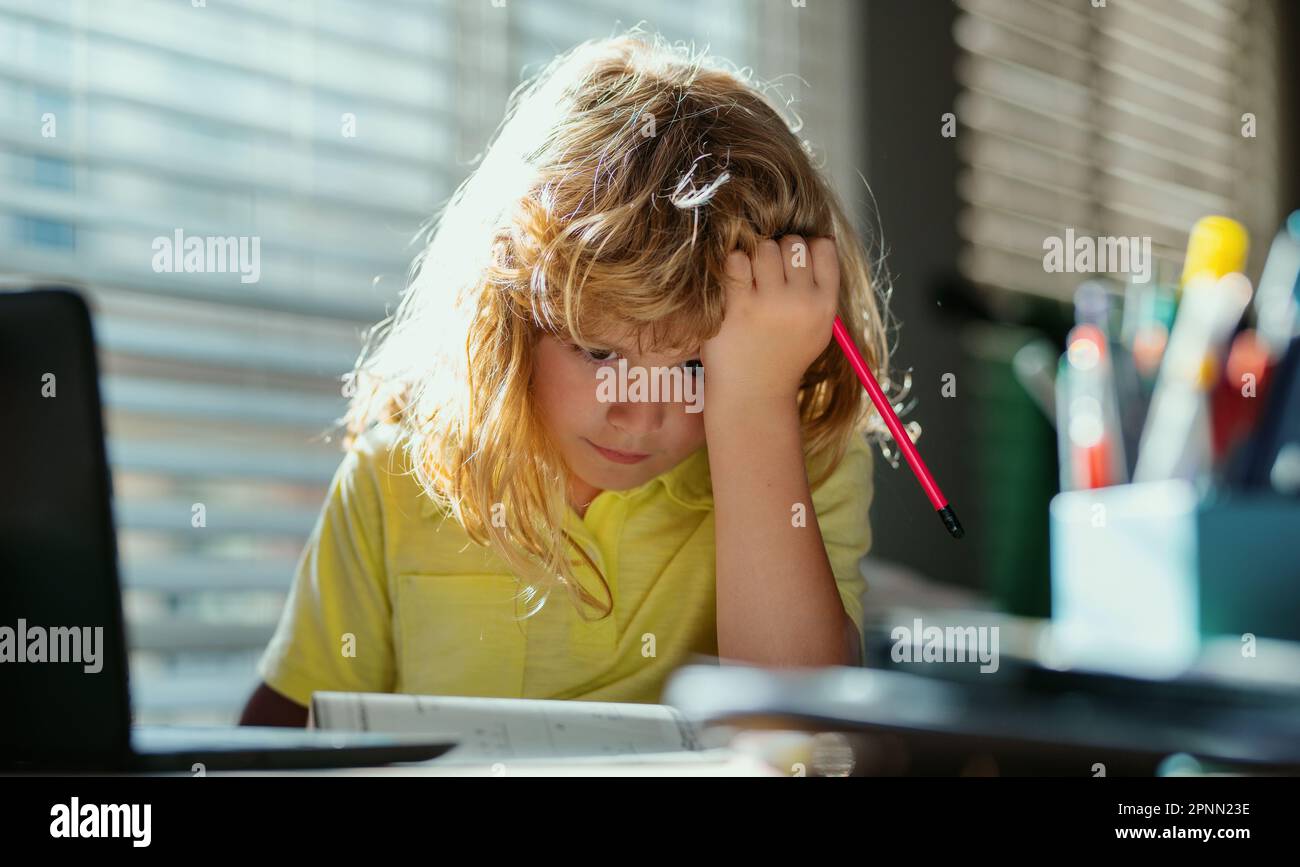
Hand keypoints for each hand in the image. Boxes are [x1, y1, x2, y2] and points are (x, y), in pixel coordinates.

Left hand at [700, 235, 839, 403]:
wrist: (754, 393)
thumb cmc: (783, 356)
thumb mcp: (818, 328)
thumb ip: (820, 289)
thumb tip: (814, 241)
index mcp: (825, 305)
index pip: (823, 247)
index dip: (805, 248)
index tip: (792, 263)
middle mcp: (801, 302)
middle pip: (792, 243)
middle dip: (778, 252)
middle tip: (768, 273)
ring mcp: (769, 304)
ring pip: (764, 247)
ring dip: (754, 257)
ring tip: (751, 278)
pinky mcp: (738, 307)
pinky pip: (736, 261)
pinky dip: (734, 266)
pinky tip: (735, 284)